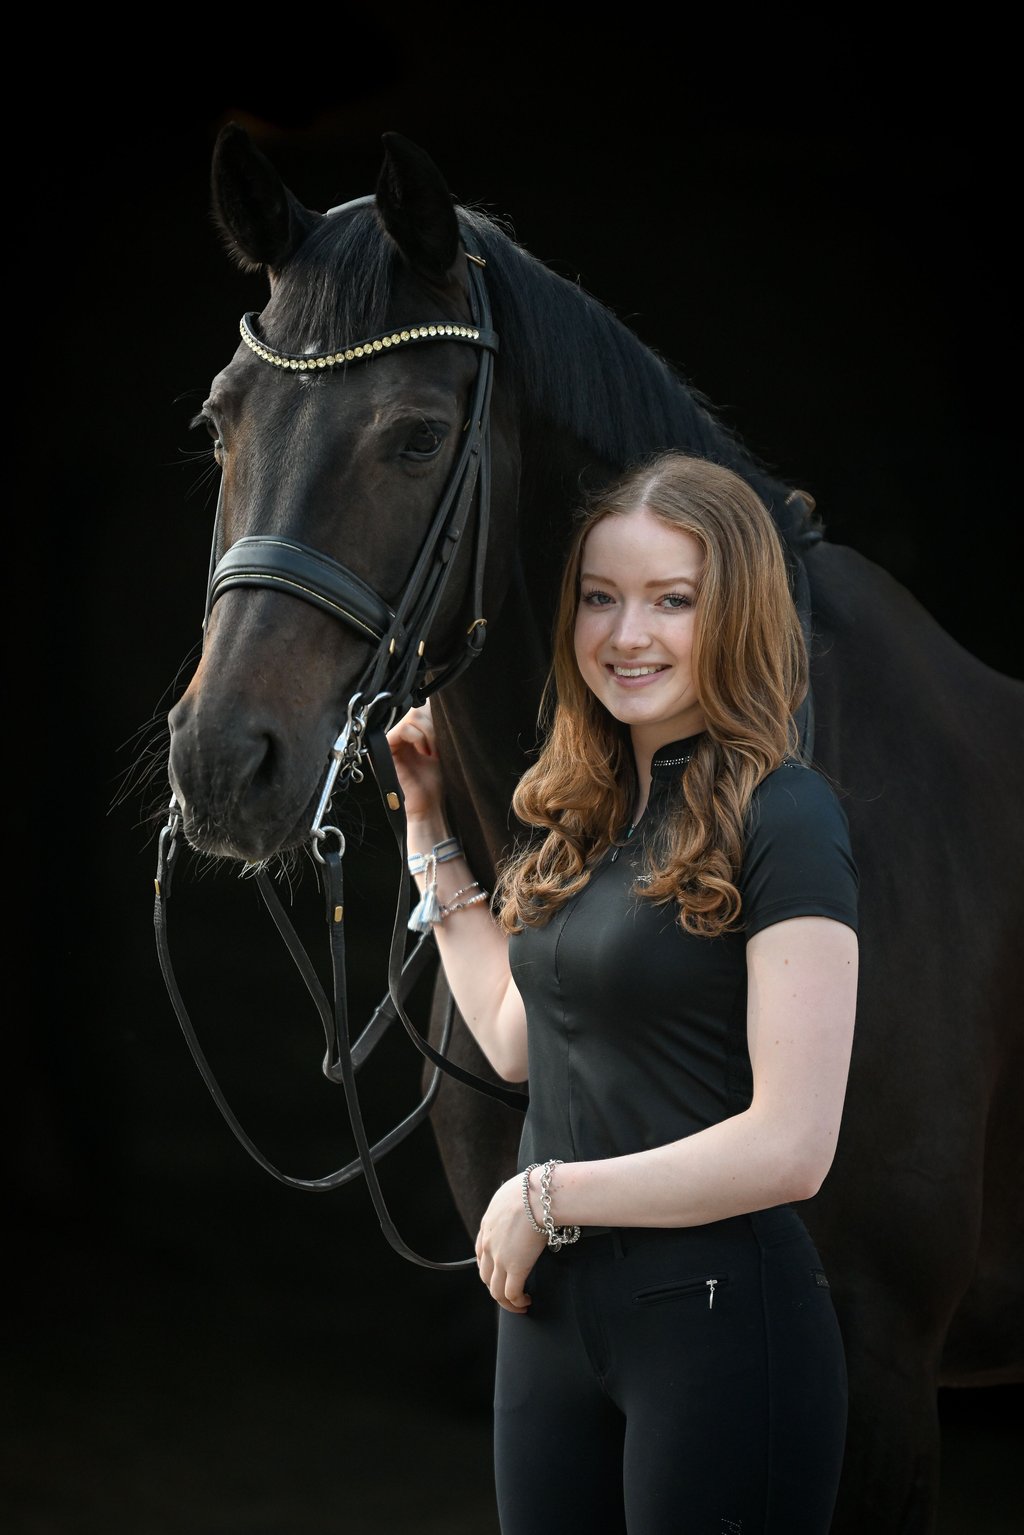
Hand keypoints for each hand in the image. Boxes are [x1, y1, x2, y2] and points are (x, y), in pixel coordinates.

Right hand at [386, 702, 445, 823]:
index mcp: (412, 730)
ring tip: (432, 752)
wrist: (429, 804)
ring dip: (429, 733)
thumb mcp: (441, 744)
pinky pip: (403, 728)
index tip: (444, 733)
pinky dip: (418, 738)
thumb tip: (441, 699)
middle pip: (418, 707)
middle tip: (438, 747)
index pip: (421, 705)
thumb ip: (436, 722)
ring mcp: (391, 739)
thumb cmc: (435, 779)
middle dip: (434, 726)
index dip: (435, 714)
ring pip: (412, 715)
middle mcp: (399, 732)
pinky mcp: (386, 747)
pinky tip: (423, 753)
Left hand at [475, 1172, 545, 1314]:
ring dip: (506, 1301)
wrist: (537, 1194)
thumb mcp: (513, 1193)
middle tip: (509, 1293)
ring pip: (495, 1289)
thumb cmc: (532, 1188)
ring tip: (518, 1304)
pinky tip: (525, 1303)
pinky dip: (516, 1303)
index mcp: (487, 1225)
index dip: (490, 1267)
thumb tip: (526, 1204)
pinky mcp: (515, 1268)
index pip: (481, 1253)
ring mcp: (500, 1258)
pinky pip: (511, 1294)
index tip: (500, 1273)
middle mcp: (489, 1244)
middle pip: (485, 1274)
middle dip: (496, 1286)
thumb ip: (513, 1205)